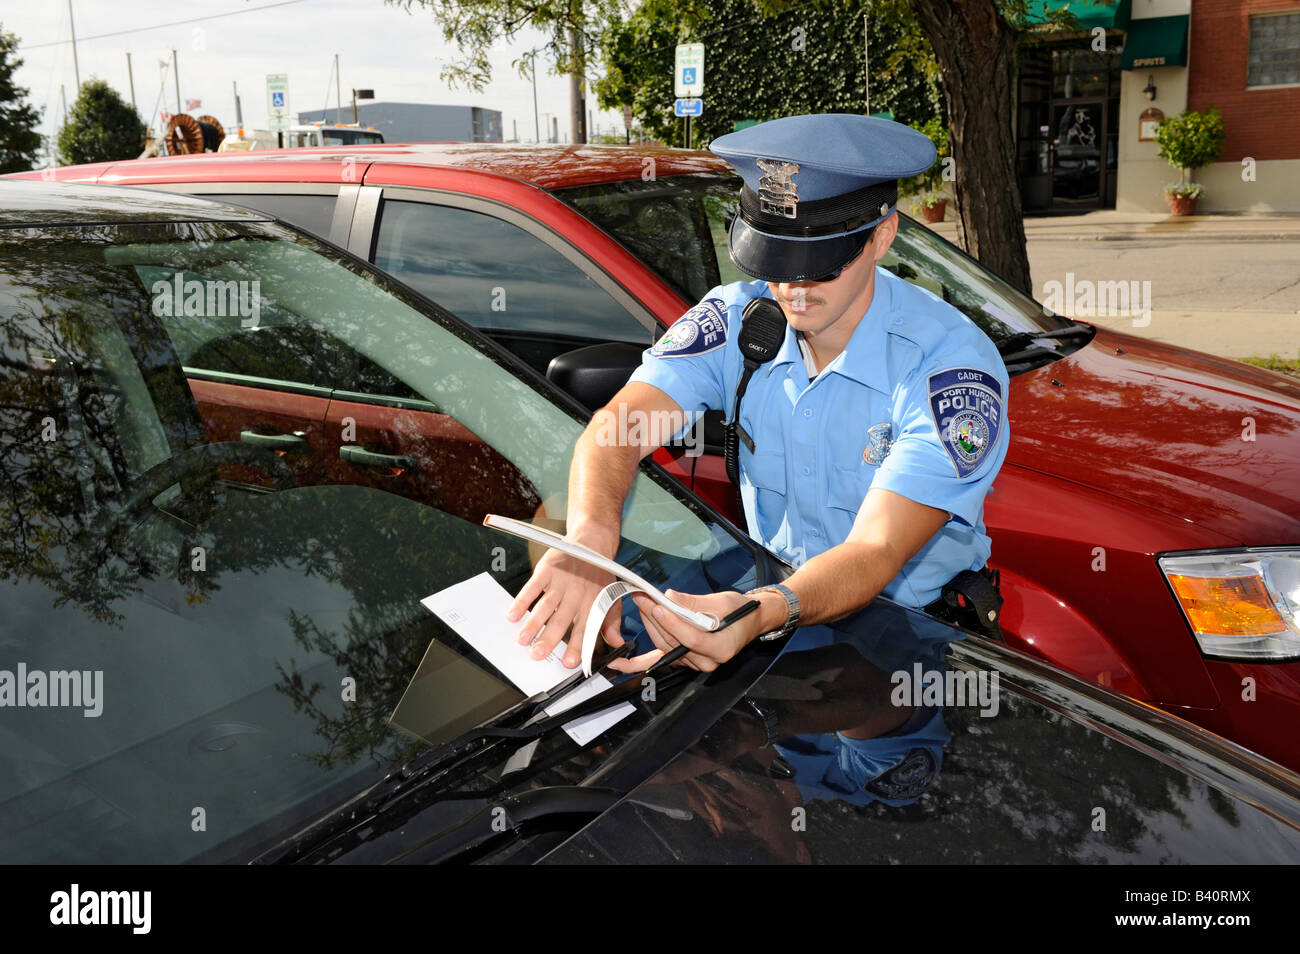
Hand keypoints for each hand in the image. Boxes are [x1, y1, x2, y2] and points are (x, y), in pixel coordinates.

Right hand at [507, 535, 623, 668]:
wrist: (592, 542)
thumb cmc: (599, 573)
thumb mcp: (612, 596)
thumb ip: (612, 621)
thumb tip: (617, 643)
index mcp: (592, 603)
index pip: (584, 629)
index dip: (576, 646)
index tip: (568, 662)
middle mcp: (576, 594)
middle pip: (561, 620)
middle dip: (549, 638)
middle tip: (537, 654)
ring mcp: (561, 582)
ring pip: (546, 606)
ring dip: (533, 623)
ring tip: (523, 639)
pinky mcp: (547, 570)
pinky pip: (533, 587)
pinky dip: (522, 601)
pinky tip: (513, 615)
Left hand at [609, 588, 774, 673]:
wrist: (748, 621)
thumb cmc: (739, 612)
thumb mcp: (722, 602)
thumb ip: (694, 604)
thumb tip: (670, 598)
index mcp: (721, 649)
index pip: (691, 638)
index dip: (672, 622)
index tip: (658, 605)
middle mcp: (707, 661)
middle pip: (673, 641)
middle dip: (655, 617)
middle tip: (642, 596)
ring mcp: (694, 663)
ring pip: (664, 645)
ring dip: (649, 623)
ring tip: (641, 602)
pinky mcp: (684, 659)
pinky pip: (660, 659)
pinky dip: (638, 662)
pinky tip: (620, 664)